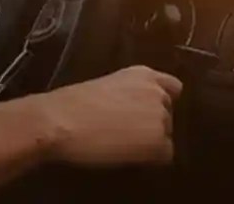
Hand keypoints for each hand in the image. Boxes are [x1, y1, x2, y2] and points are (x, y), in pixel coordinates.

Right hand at [28, 65, 182, 166]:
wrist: (60, 120)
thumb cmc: (71, 104)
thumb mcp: (106, 88)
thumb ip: (127, 95)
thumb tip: (132, 113)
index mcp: (143, 74)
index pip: (173, 87)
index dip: (159, 102)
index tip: (143, 112)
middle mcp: (157, 92)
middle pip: (168, 114)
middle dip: (152, 123)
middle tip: (125, 132)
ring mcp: (161, 116)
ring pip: (166, 135)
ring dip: (149, 141)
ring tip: (120, 144)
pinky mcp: (158, 141)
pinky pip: (164, 155)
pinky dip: (148, 159)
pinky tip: (124, 155)